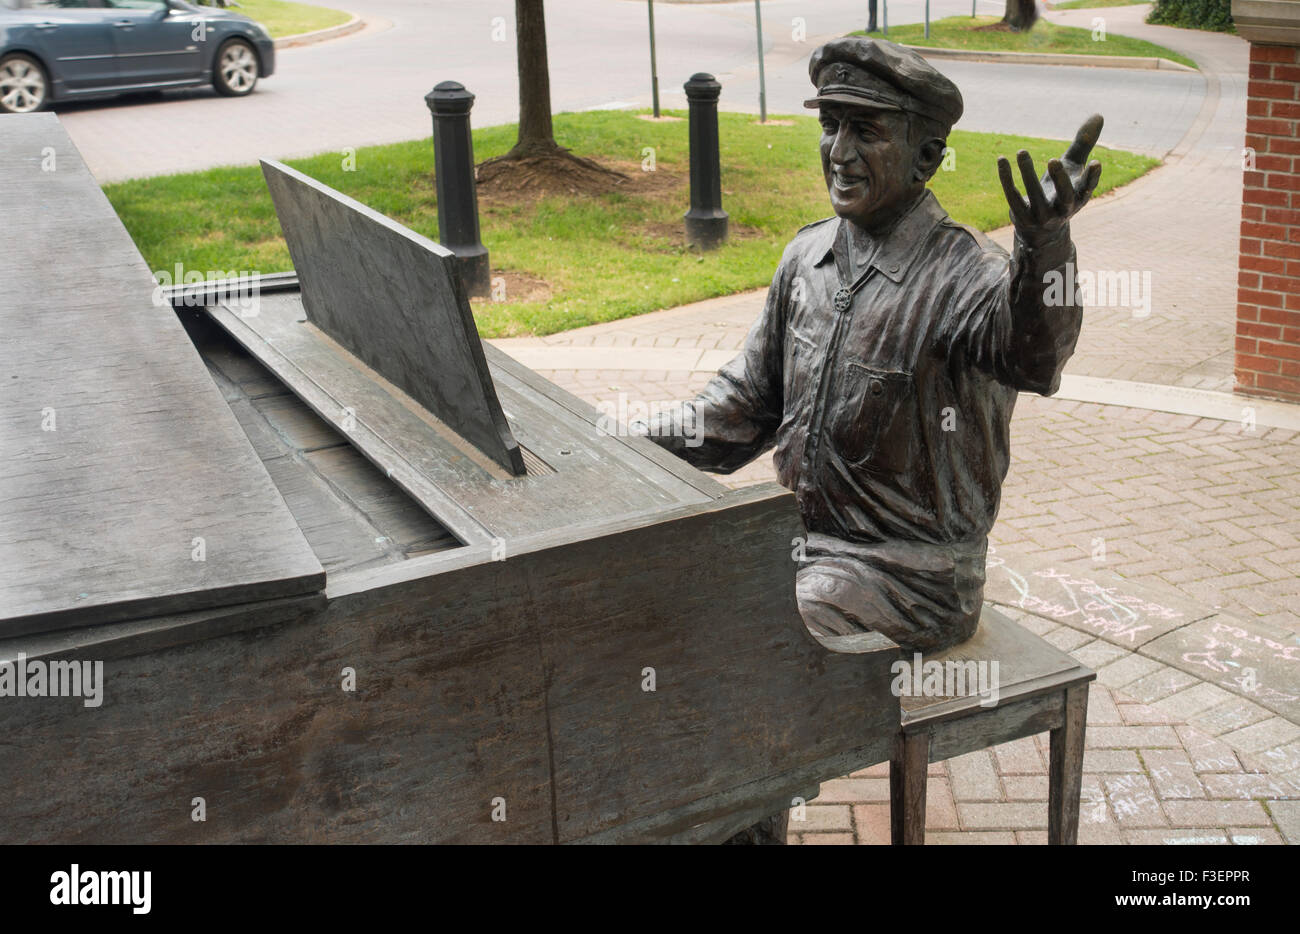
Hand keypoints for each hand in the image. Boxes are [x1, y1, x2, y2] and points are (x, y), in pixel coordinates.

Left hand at [998, 114, 1103, 247]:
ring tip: (1022, 151)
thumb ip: (1083, 144)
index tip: (1096, 162)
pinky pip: (1012, 197)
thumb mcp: (1072, 168)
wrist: (1041, 230)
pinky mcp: (1021, 217)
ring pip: (1034, 195)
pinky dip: (1006, 178)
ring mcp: (1041, 216)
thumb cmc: (1060, 191)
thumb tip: (1099, 114)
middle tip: (1053, 160)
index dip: (1092, 177)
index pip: (1088, 188)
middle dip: (1059, 179)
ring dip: (1027, 172)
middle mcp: (1062, 209)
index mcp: (1078, 197)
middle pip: (1064, 196)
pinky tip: (1002, 160)